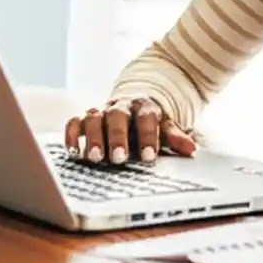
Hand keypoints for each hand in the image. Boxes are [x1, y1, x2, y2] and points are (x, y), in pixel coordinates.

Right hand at [64, 97, 196, 164]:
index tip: (149, 156)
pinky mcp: (85, 119)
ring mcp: (102, 112)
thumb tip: (191, 149)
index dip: (148, 136)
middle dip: (117, 138)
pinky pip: (74, 122)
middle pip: (117, 117)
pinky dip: (71, 135)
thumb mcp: (165, 127)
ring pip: (94, 119)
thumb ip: (175, 136)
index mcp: (145, 107)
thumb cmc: (150, 123)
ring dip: (92, 138)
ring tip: (94, 158)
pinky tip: (73, 152)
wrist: (134, 104)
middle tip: (118, 158)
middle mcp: (121, 107)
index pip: (147, 118)